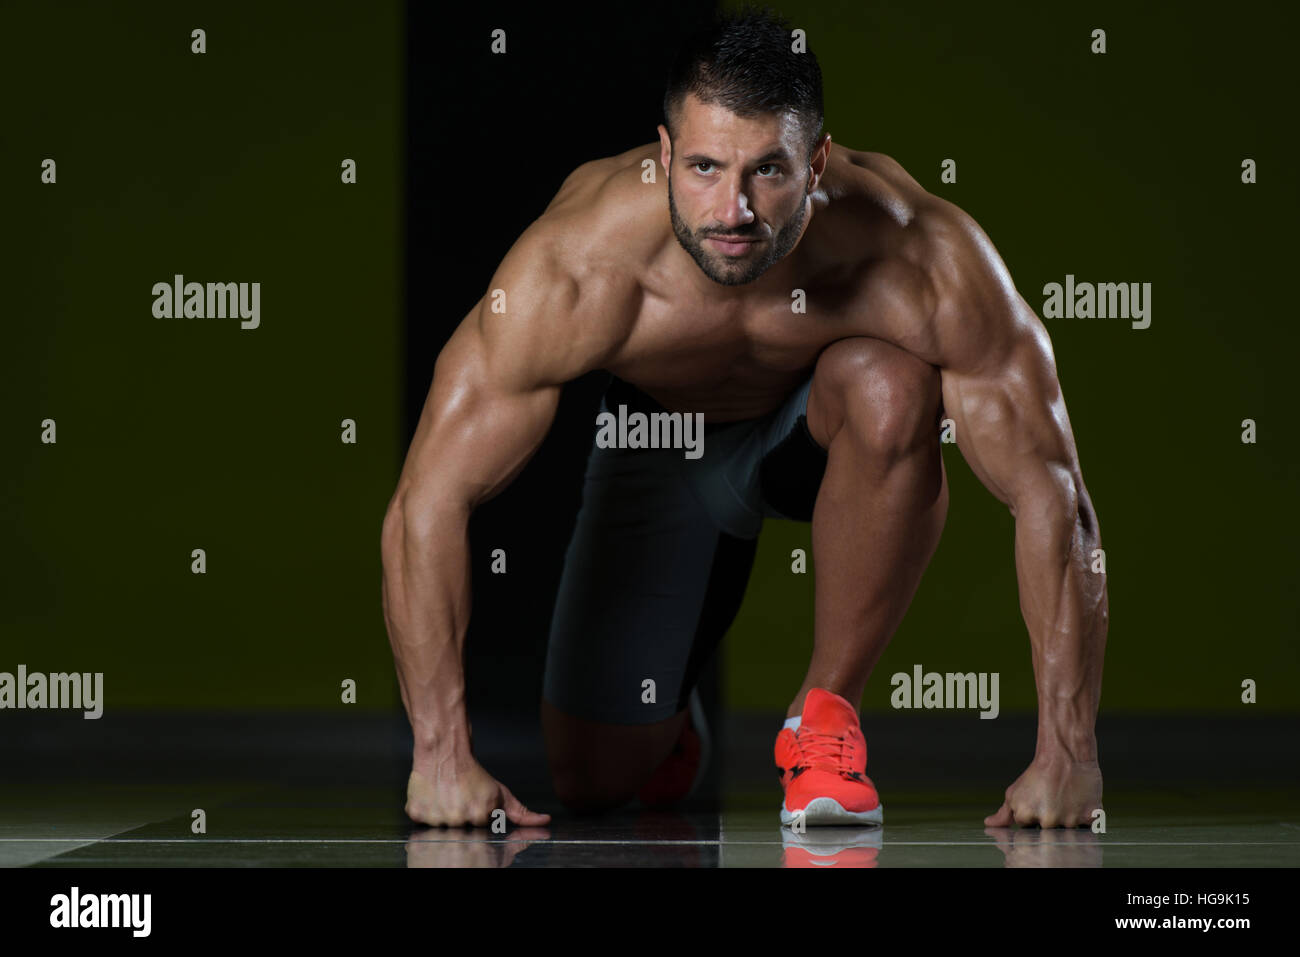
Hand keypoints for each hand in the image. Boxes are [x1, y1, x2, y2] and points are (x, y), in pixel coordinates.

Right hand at [405, 755, 550, 827]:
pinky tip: (434, 799)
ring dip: (443, 817)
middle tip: (459, 801)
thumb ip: (522, 813)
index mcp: (481, 815)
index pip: (479, 832)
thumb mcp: (500, 793)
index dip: (476, 819)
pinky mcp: (417, 814)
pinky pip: (422, 822)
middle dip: (460, 820)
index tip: (473, 806)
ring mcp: (436, 818)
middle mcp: (458, 819)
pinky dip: (426, 813)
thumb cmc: (473, 773)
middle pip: (459, 832)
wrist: (444, 752)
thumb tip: (545, 821)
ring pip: (439, 829)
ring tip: (447, 798)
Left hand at [984, 754, 1101, 827]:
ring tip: (1066, 800)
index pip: (1029, 830)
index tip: (1038, 804)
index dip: (1034, 818)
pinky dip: (1086, 816)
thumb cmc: (1038, 773)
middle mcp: (1047, 821)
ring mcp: (1069, 820)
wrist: (1065, 754)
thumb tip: (989, 824)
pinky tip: (1079, 801)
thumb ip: (1003, 813)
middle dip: (1050, 821)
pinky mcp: (1090, 816)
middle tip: (1053, 800)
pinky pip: (1089, 827)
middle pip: (1049, 833)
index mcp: (1025, 816)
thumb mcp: (1015, 792)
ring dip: (1069, 820)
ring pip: (1070, 832)